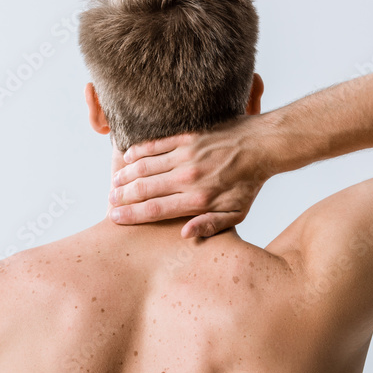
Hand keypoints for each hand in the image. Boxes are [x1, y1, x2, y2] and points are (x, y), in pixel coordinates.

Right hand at [108, 114, 272, 237]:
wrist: (261, 146)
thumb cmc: (248, 184)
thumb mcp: (236, 214)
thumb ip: (210, 225)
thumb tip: (184, 235)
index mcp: (197, 199)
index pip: (155, 209)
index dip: (131, 214)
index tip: (115, 217)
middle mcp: (188, 177)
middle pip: (144, 188)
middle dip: (122, 196)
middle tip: (110, 201)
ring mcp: (186, 154)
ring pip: (145, 166)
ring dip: (125, 175)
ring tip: (114, 183)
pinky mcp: (187, 137)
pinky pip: (156, 145)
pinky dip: (138, 151)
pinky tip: (127, 158)